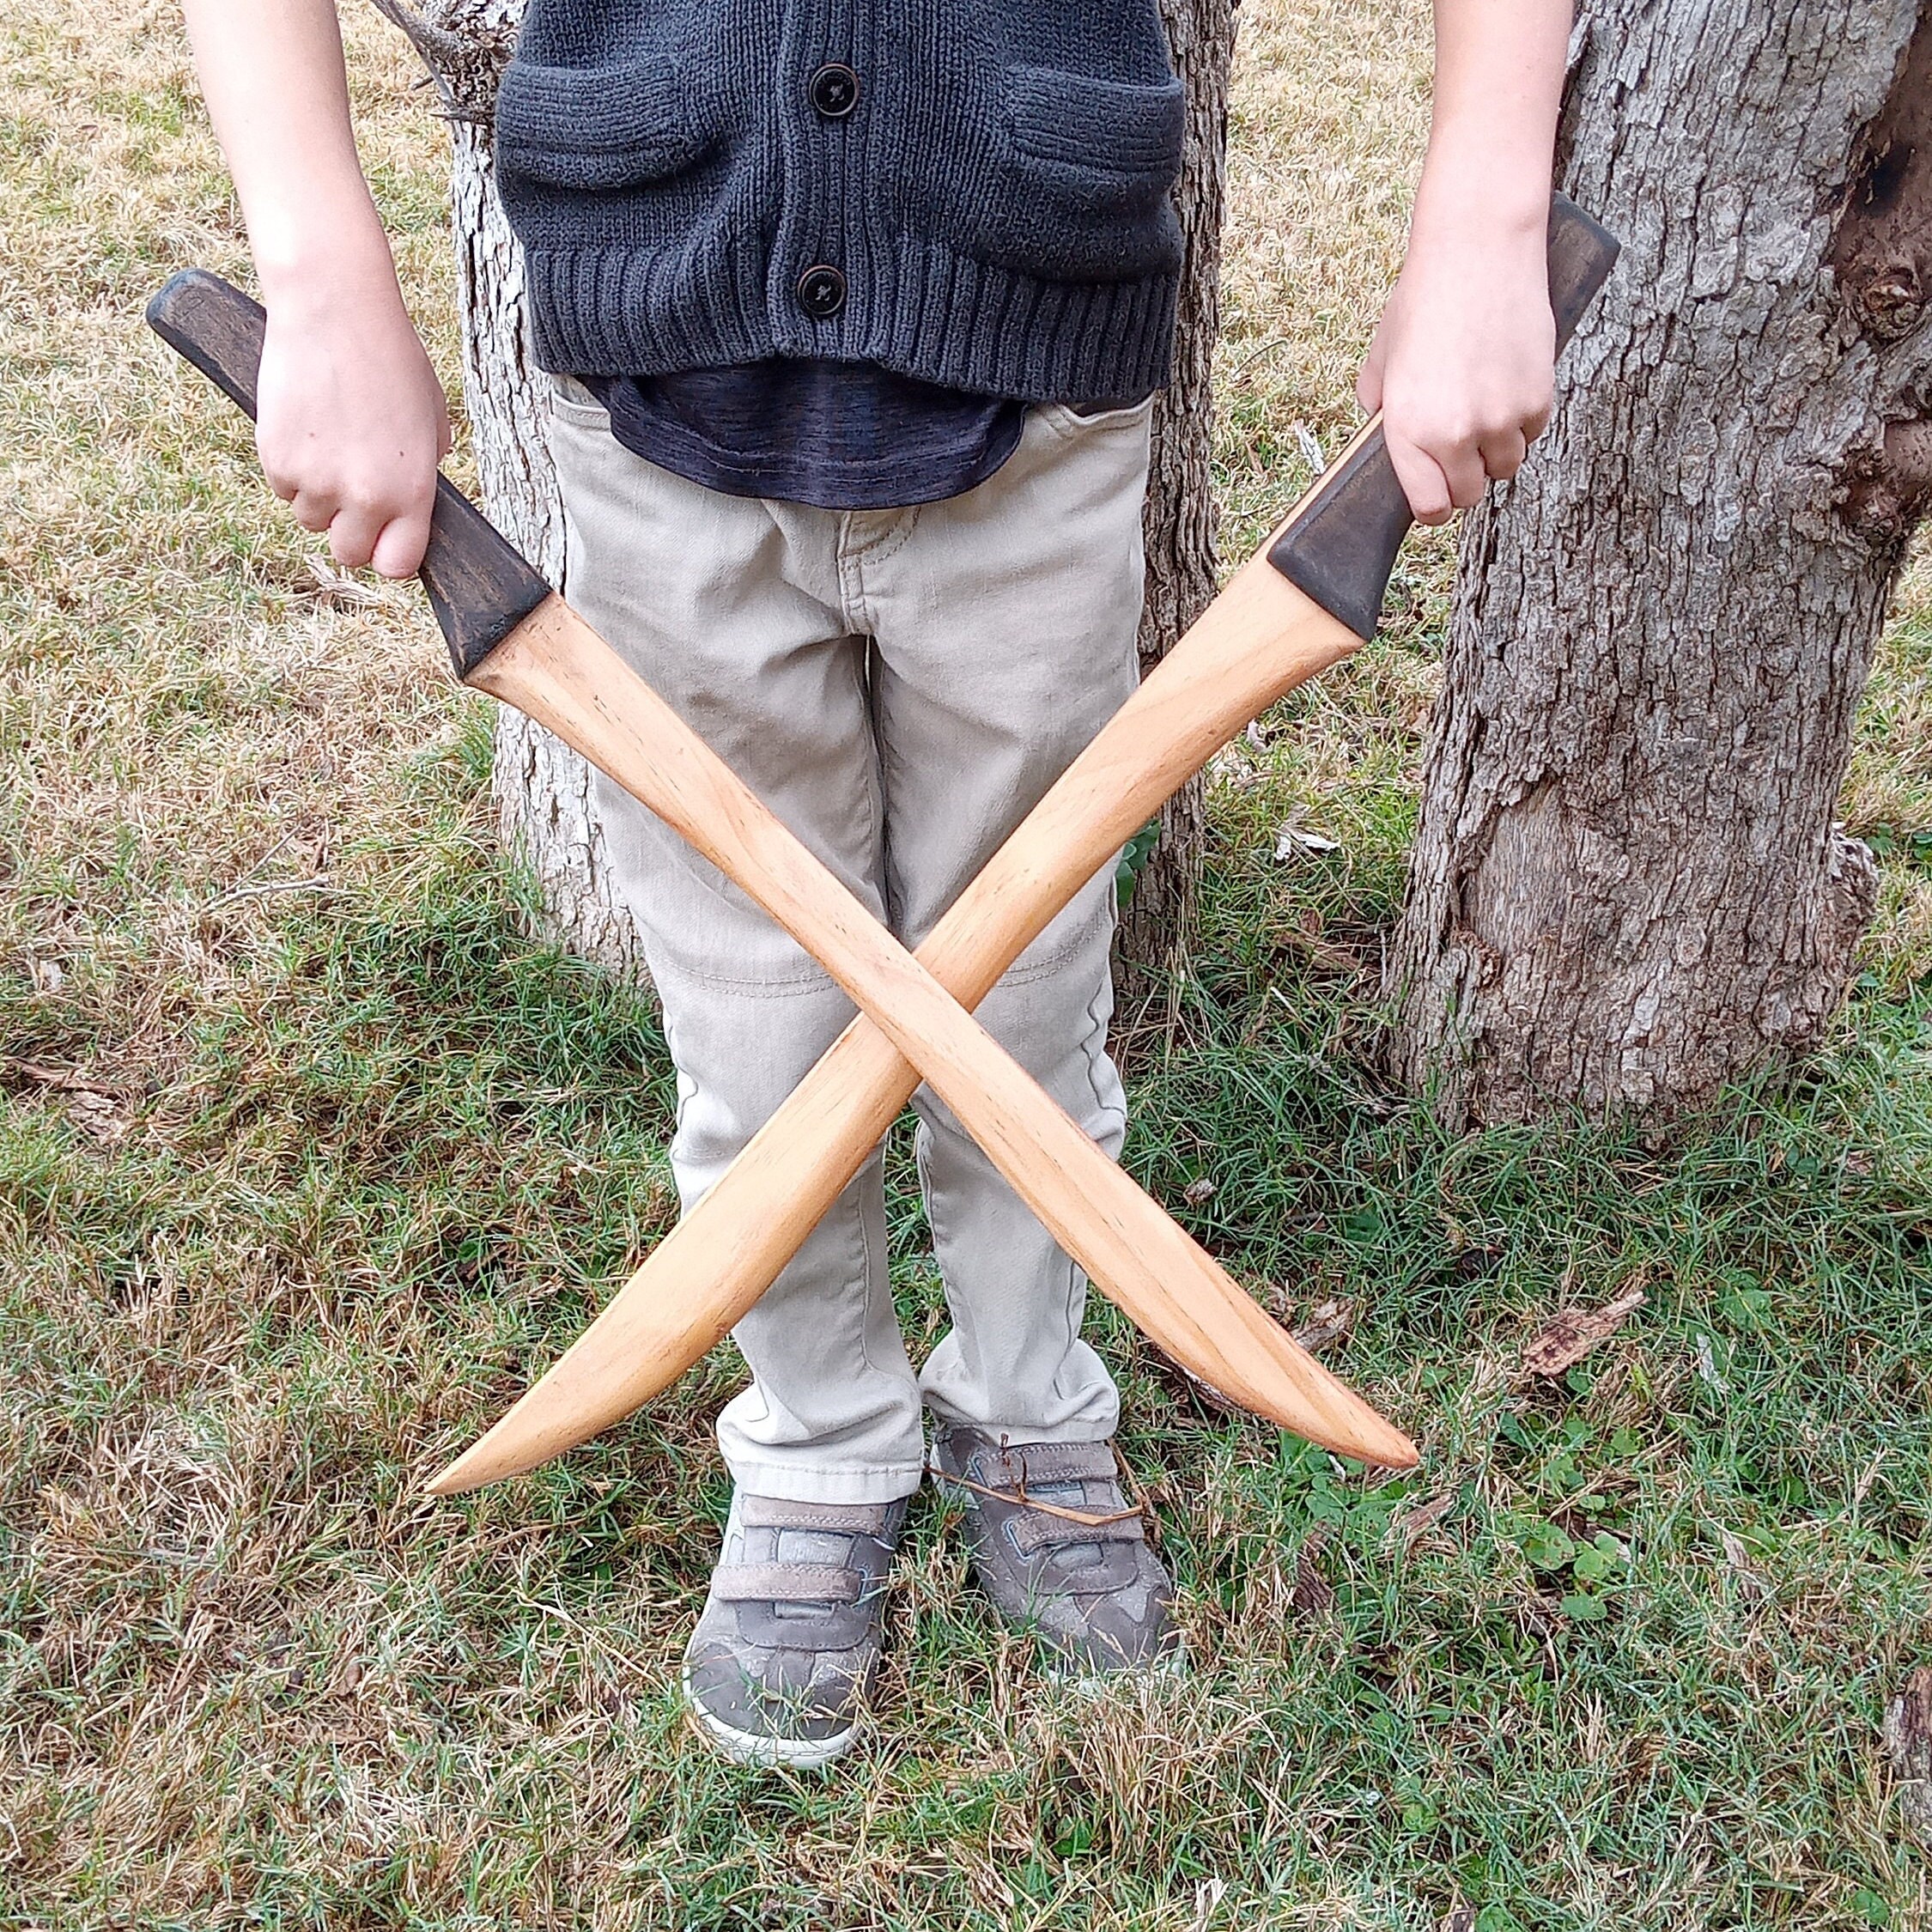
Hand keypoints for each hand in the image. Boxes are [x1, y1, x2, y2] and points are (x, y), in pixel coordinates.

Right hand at [255, 268, 450, 577]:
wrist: (334, 310)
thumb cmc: (390, 358)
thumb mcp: (431, 420)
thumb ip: (422, 472)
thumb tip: (411, 503)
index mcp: (410, 492)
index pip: (396, 565)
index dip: (390, 556)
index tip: (387, 540)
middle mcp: (363, 497)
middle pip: (348, 553)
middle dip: (351, 532)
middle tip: (353, 496)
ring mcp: (315, 481)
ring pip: (311, 520)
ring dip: (319, 497)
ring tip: (331, 446)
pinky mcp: (275, 460)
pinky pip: (282, 489)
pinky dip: (291, 470)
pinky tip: (306, 428)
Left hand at [1357, 218, 1555, 525]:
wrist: (1477, 251)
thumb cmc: (1424, 300)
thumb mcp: (1382, 358)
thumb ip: (1377, 406)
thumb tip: (1379, 435)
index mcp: (1409, 430)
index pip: (1431, 507)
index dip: (1433, 504)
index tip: (1435, 494)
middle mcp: (1456, 433)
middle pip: (1470, 493)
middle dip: (1463, 478)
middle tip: (1458, 450)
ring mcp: (1501, 419)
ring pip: (1505, 466)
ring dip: (1494, 451)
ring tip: (1483, 413)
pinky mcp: (1538, 398)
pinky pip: (1532, 434)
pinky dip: (1522, 422)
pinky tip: (1506, 388)